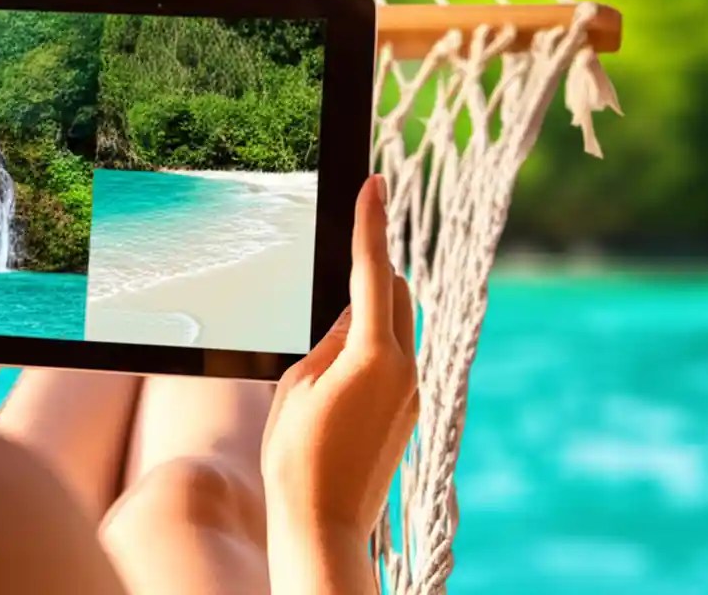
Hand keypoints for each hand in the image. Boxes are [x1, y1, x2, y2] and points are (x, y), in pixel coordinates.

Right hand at [262, 175, 417, 593]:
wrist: (323, 525)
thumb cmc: (296, 458)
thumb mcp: (297, 386)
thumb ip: (329, 342)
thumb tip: (351, 318)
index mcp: (373, 357)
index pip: (373, 273)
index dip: (372, 224)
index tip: (375, 182)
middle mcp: (405, 371)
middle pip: (398, 295)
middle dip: (373, 271)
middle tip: (338, 264)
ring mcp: (412, 393)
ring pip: (399, 327)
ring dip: (371, 312)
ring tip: (324, 344)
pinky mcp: (408, 412)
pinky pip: (395, 358)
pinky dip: (372, 346)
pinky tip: (337, 375)